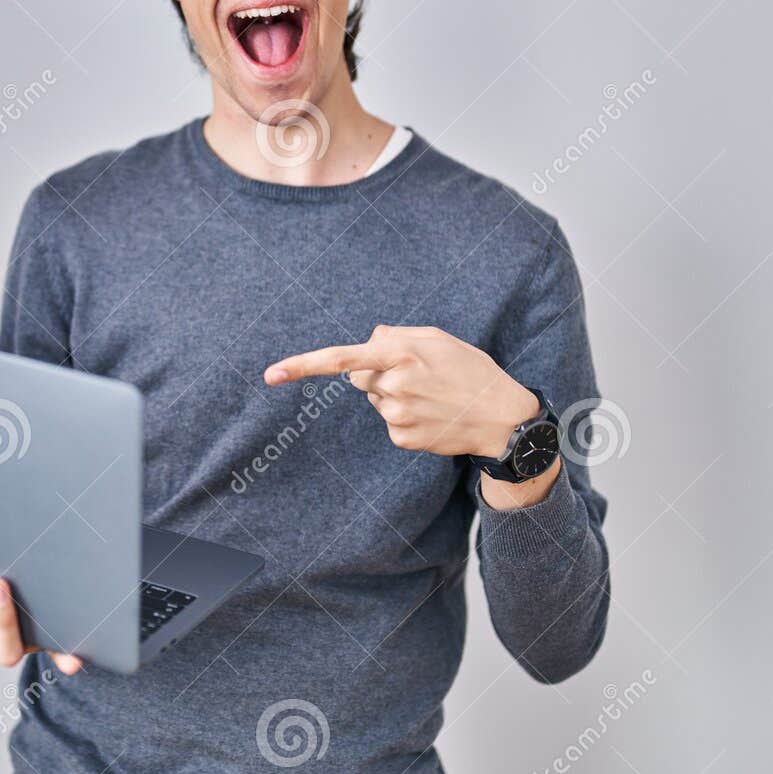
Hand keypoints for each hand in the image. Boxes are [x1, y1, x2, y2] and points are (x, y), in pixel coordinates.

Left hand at [263, 324, 538, 458]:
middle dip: (378, 372)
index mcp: (401, 353)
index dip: (303, 365)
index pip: (342, 358)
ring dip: (393, 394)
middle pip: (359, 376)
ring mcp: (396, 415)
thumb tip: (366, 343)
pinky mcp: (401, 437)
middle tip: (418, 375)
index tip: (271, 374)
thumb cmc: (469, 370)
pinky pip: (387, 421)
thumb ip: (395, 336)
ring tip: (431, 395)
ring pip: (375, 399)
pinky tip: (431, 414)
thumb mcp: (437, 338)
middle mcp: (394, 384)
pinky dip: (404, 417)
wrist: (501, 417)